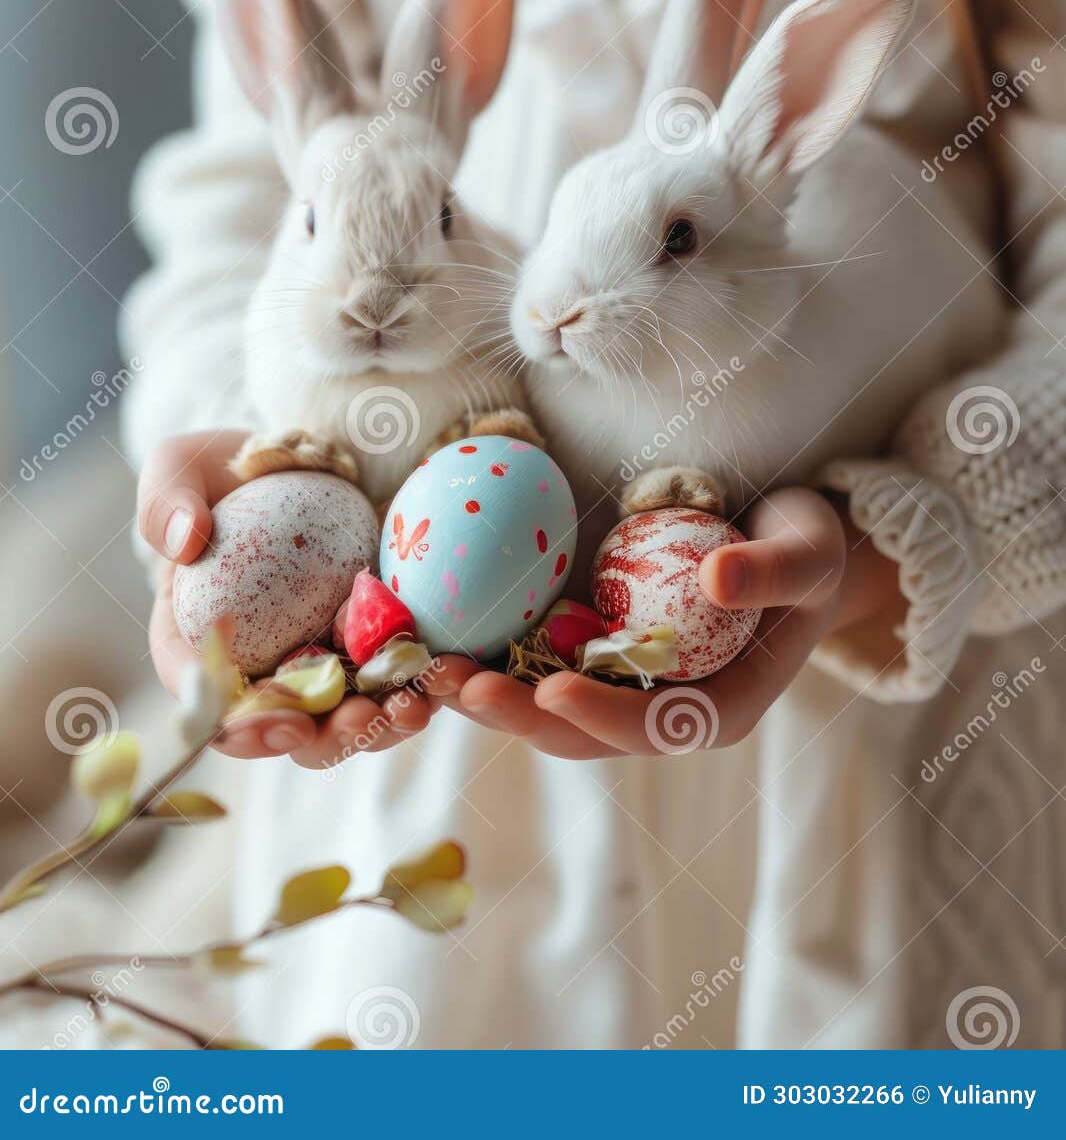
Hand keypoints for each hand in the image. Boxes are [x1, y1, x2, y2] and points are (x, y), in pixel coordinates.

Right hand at [139, 429, 466, 767]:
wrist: (300, 452)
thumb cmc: (224, 467)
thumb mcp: (180, 467)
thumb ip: (166, 502)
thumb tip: (181, 541)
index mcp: (199, 647)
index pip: (209, 706)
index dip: (240, 728)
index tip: (279, 722)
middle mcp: (261, 669)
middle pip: (287, 728)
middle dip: (324, 739)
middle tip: (356, 721)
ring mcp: (321, 660)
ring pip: (348, 716)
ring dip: (380, 725)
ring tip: (411, 708)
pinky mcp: (373, 641)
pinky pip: (396, 674)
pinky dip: (420, 682)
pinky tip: (446, 673)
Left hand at [445, 487, 899, 758]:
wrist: (793, 541)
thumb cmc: (809, 547)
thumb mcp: (809, 553)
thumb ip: (771, 570)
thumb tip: (717, 581)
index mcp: (718, 709)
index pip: (652, 728)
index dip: (600, 715)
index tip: (552, 689)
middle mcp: (665, 709)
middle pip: (582, 731)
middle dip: (519, 715)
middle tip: (460, 686)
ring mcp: (627, 684)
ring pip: (550, 705)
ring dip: (491, 693)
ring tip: (433, 670)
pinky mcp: (601, 652)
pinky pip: (542, 664)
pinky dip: (497, 656)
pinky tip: (449, 636)